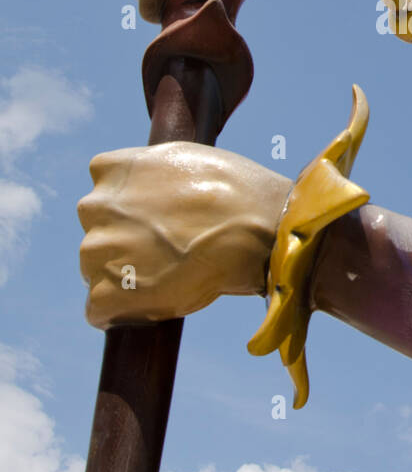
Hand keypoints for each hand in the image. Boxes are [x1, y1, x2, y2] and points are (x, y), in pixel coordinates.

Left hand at [79, 142, 291, 328]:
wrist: (256, 229)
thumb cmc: (235, 192)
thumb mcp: (186, 158)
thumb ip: (152, 173)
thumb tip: (150, 191)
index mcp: (112, 170)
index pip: (103, 192)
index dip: (131, 210)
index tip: (155, 222)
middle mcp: (97, 206)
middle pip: (98, 233)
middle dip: (124, 244)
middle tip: (165, 254)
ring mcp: (98, 250)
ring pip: (95, 270)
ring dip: (123, 277)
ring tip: (166, 280)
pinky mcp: (106, 293)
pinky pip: (98, 309)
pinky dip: (119, 313)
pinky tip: (148, 308)